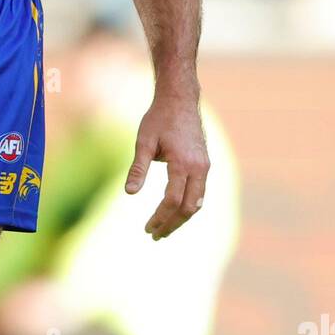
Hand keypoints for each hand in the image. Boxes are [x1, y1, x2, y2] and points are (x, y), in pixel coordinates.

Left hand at [125, 89, 209, 239]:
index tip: (147, 228)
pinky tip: (175, 211)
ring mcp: (205, 166)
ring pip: (197, 203)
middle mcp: (199, 168)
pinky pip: (199, 192)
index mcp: (183, 163)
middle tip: (155, 235)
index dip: (160, 217)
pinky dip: (188, 206)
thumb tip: (129, 193)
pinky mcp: (205, 164)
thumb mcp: (144, 141)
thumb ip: (138, 168)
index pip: (172, 201)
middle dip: (172, 224)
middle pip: (188, 208)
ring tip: (164, 229)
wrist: (180, 99)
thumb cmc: (159, 118)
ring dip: (181, 218)